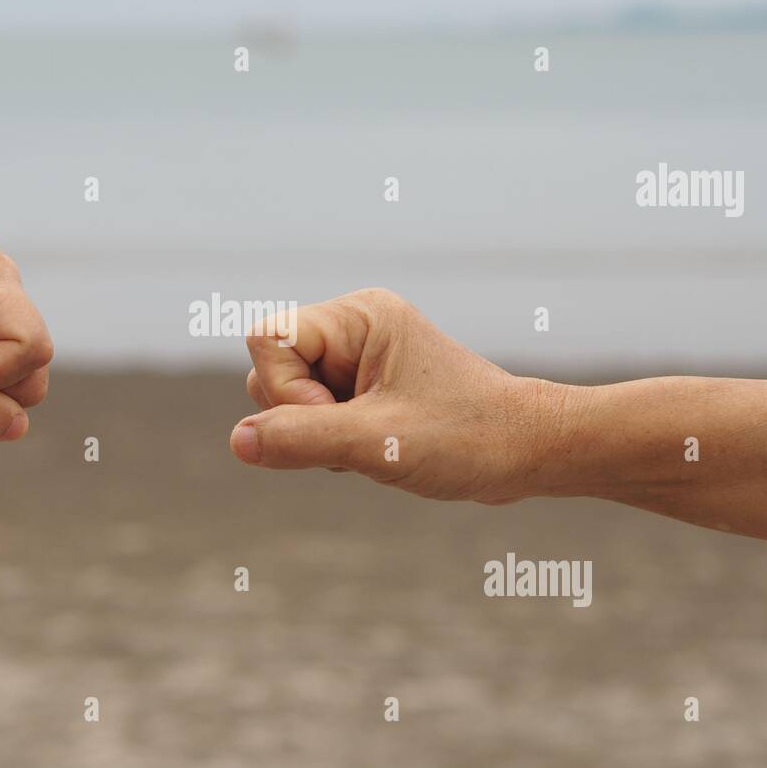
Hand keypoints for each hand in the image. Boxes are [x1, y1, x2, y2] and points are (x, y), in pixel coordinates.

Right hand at [229, 288, 567, 501]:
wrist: (529, 451)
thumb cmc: (468, 437)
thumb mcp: (378, 443)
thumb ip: (301, 439)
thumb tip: (237, 441)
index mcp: (359, 315)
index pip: (268, 339)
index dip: (288, 391)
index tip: (341, 417)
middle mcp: (354, 327)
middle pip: (270, 370)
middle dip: (302, 416)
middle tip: (363, 433)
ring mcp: (357, 358)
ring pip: (285, 398)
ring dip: (317, 435)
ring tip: (375, 443)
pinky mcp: (362, 388)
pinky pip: (310, 415)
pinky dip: (331, 443)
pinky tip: (378, 448)